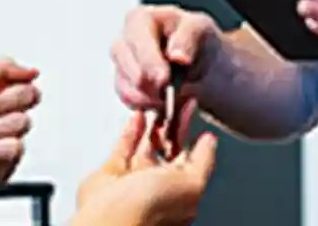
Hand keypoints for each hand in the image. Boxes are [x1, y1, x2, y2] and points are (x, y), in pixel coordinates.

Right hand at [72, 109, 217, 225]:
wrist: (107, 219)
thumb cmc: (147, 210)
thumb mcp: (190, 185)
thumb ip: (203, 162)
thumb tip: (210, 143)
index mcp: (181, 194)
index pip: (191, 160)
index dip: (192, 135)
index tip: (191, 111)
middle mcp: (158, 189)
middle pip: (168, 152)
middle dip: (172, 127)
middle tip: (175, 103)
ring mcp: (134, 182)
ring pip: (146, 148)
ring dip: (152, 126)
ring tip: (156, 105)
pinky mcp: (112, 175)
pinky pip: (124, 148)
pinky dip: (131, 131)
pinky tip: (138, 117)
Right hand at [111, 6, 221, 110]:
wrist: (201, 60)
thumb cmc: (198, 38)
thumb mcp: (201, 29)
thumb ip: (188, 39)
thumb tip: (177, 56)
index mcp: (139, 19)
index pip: (138, 44)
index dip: (150, 63)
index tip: (164, 80)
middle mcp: (124, 40)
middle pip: (129, 69)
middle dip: (152, 84)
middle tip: (171, 92)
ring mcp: (122, 64)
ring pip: (127, 89)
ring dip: (151, 98)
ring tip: (171, 97)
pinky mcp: (124, 85)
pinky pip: (129, 101)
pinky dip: (147, 106)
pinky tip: (163, 102)